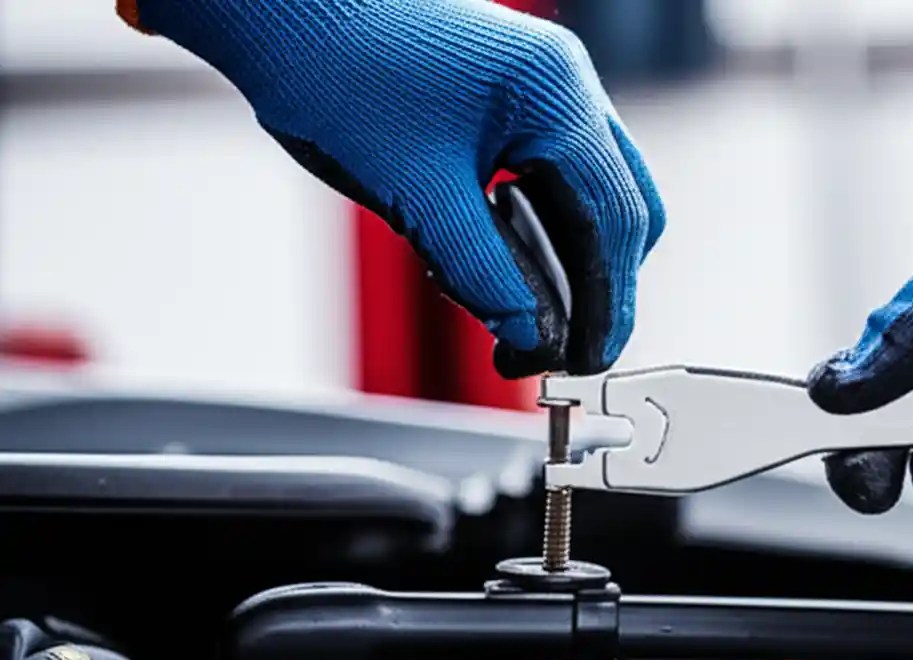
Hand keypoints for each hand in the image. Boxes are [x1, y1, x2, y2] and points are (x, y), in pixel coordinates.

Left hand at [133, 0, 664, 376]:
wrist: (277, 9)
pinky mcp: (511, 95)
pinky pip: (551, 171)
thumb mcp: (417, 196)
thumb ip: (485, 272)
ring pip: (590, 191)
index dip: (609, 300)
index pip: (616, 217)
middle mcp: (565, 82)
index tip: (587, 360)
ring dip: (567, 254)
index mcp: (556, 94)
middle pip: (622, 205)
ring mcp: (541, 84)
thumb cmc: (335, 76)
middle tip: (563, 345)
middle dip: (600, 281)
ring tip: (522, 312)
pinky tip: (497, 258)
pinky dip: (538, 223)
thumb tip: (535, 339)